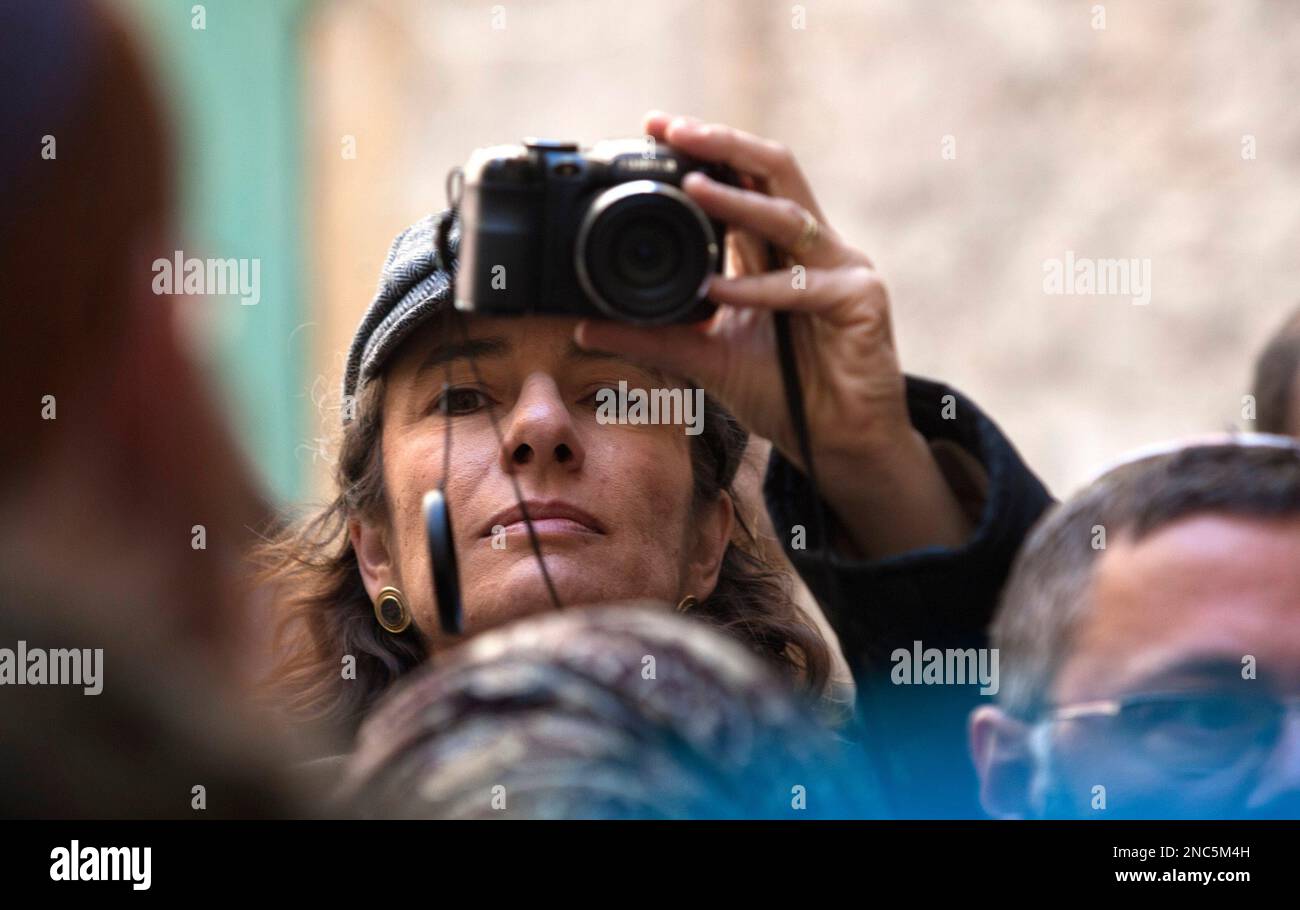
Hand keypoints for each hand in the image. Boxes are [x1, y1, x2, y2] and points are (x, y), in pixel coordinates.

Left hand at [574, 112, 971, 557]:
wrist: (838, 443)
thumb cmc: (785, 394)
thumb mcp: (705, 358)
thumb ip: (652, 337)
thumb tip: (585, 325)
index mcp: (775, 251)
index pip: (743, 179)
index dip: (705, 149)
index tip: (654, 129)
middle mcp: (810, 248)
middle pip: (773, 170)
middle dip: (724, 144)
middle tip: (673, 130)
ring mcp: (841, 268)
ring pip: (788, 215)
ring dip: (737, 201)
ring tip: (691, 187)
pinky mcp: (862, 299)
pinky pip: (803, 285)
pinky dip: (758, 287)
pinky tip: (717, 289)